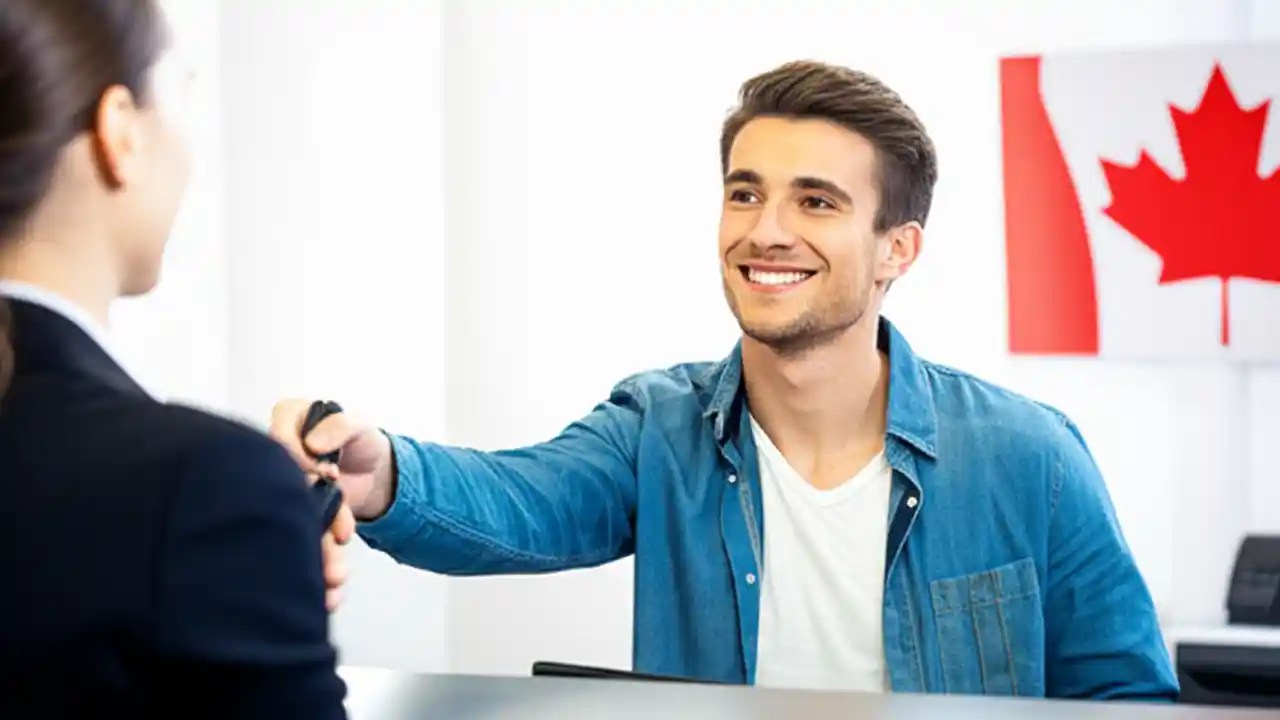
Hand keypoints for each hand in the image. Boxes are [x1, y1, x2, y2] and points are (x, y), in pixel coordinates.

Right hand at [269, 399, 396, 609]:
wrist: (378, 475)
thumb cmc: (362, 443)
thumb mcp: (359, 425)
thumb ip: (340, 426)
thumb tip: (314, 445)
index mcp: (285, 429)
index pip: (277, 443)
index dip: (298, 461)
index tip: (322, 473)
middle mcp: (280, 465)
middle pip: (285, 494)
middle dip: (309, 521)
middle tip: (337, 535)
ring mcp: (291, 498)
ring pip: (299, 527)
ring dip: (319, 553)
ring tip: (335, 576)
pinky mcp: (305, 524)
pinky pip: (311, 546)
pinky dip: (325, 568)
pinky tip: (332, 591)